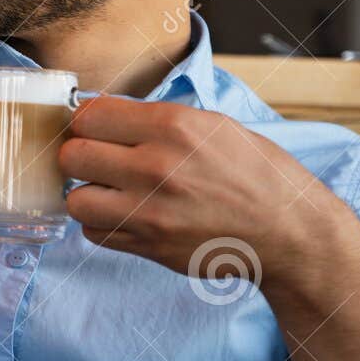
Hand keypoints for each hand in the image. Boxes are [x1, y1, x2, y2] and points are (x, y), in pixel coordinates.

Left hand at [58, 96, 343, 285]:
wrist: (287, 230)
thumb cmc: (254, 173)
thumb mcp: (212, 126)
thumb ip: (156, 120)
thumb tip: (102, 116)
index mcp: (174, 126)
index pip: (89, 115)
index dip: (87, 122)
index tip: (96, 129)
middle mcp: (157, 166)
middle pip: (72, 156)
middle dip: (80, 156)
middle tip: (99, 160)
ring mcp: (150, 210)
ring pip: (76, 199)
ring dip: (88, 193)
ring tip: (110, 191)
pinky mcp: (149, 245)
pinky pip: (95, 232)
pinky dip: (104, 224)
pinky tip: (126, 215)